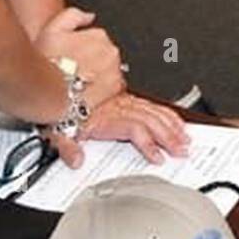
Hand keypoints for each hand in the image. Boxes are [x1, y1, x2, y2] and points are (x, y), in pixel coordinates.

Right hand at [34, 6, 123, 111]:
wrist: (50, 94)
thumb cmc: (48, 63)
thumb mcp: (52, 30)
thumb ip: (73, 16)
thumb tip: (89, 16)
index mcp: (98, 35)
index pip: (95, 39)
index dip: (80, 49)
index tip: (69, 57)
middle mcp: (110, 51)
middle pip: (103, 54)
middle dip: (90, 61)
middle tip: (70, 71)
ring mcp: (114, 70)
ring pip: (108, 70)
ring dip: (96, 74)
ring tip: (76, 83)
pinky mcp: (115, 88)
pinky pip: (112, 86)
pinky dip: (101, 88)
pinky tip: (84, 91)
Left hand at [48, 93, 190, 168]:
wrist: (53, 79)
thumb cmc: (54, 101)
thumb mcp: (55, 127)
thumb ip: (66, 145)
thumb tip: (76, 160)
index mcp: (106, 115)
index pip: (134, 128)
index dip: (148, 143)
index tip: (158, 157)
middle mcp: (118, 106)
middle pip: (150, 120)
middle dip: (169, 136)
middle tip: (183, 149)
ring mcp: (123, 100)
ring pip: (154, 111)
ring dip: (171, 124)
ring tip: (185, 136)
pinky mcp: (123, 96)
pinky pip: (149, 104)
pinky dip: (165, 112)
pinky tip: (173, 119)